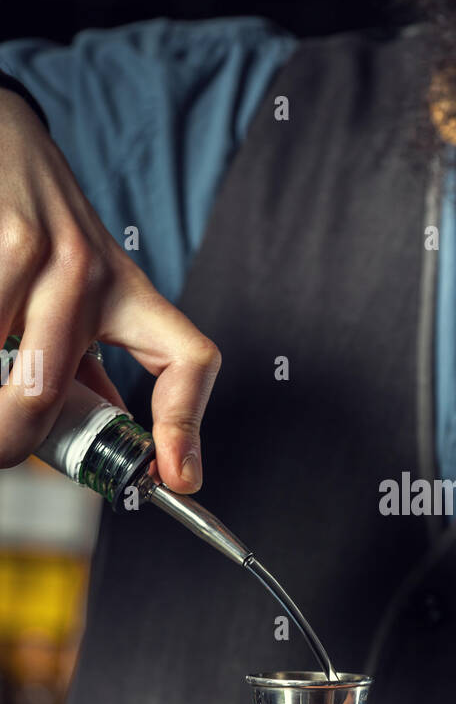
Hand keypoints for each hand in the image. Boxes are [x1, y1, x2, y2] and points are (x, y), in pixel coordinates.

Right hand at [0, 90, 219, 490]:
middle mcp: (89, 270)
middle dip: (5, 438)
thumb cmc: (36, 224)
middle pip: (45, 396)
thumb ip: (89, 361)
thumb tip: (96, 438)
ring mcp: (37, 249)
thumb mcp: (85, 288)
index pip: (189, 359)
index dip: (186, 426)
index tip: (178, 479)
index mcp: (126, 293)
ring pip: (0, 370)